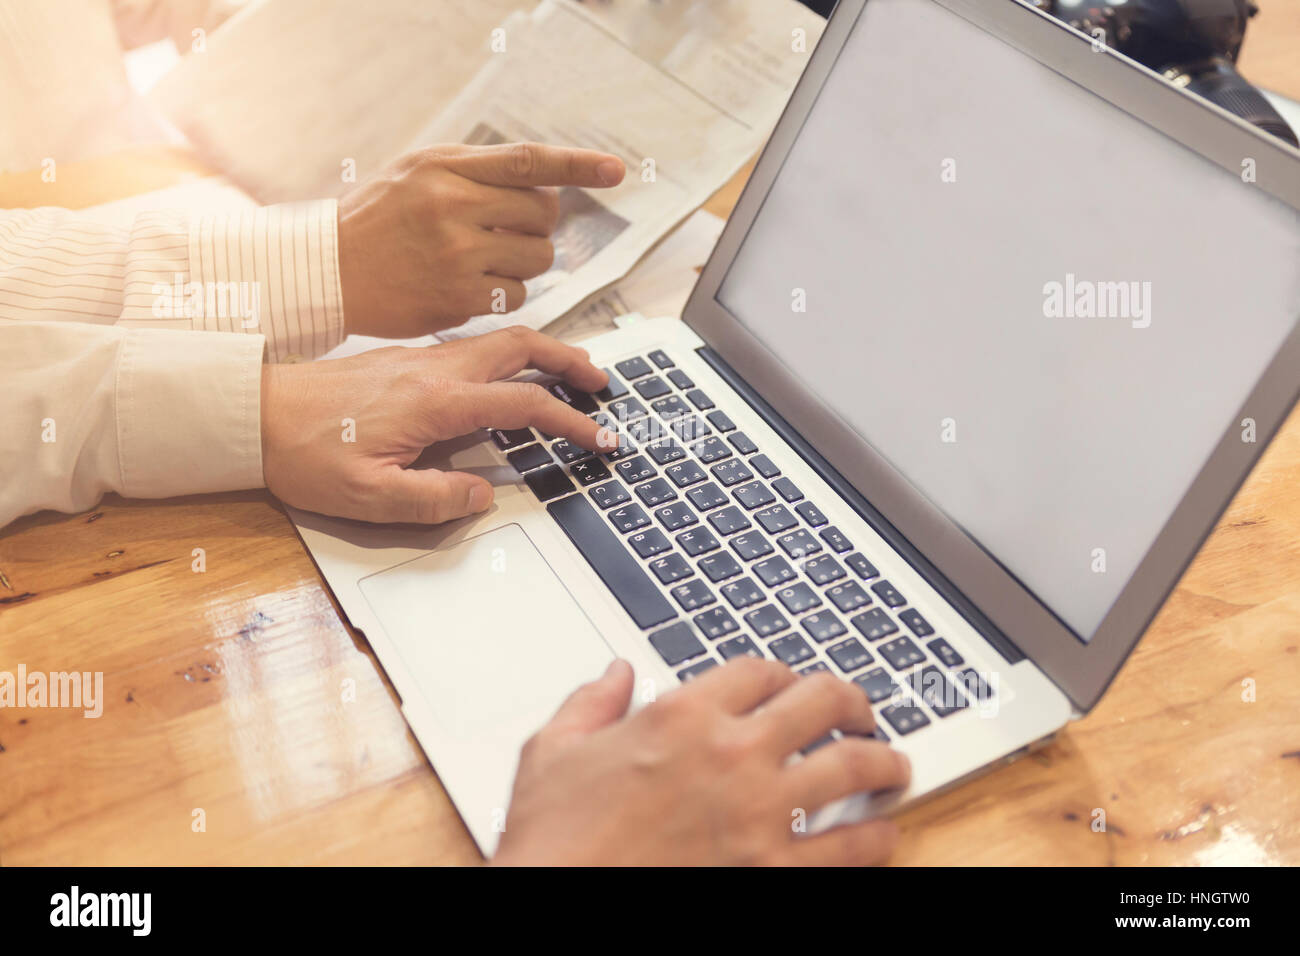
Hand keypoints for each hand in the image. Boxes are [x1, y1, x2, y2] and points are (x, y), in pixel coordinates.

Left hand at [259, 326, 617, 522]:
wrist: (253, 413)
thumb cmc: (304, 453)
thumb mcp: (369, 497)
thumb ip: (434, 500)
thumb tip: (483, 497)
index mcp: (437, 402)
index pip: (525, 405)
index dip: (572, 422)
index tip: (601, 438)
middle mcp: (435, 370)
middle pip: (522, 347)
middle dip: (571, 359)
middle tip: (602, 382)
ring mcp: (420, 360)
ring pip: (499, 342)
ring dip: (542, 353)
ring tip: (569, 374)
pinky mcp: (405, 362)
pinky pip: (473, 350)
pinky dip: (509, 357)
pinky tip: (507, 379)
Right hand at [337, 143, 625, 337]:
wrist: (331, 270)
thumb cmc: (380, 218)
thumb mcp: (417, 172)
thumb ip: (476, 170)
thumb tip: (546, 182)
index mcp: (445, 167)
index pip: (527, 161)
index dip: (577, 164)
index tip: (617, 171)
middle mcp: (452, 206)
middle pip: (543, 213)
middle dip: (538, 223)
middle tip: (508, 228)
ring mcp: (457, 255)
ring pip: (537, 258)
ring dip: (523, 260)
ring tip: (481, 256)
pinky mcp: (459, 298)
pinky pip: (517, 295)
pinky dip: (504, 292)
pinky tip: (470, 285)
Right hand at [492, 657, 910, 865]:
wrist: (558, 901)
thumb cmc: (554, 840)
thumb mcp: (552, 751)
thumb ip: (591, 703)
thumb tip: (615, 673)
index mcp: (681, 715)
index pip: (761, 670)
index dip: (784, 673)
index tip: (790, 685)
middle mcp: (731, 753)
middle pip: (822, 701)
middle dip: (852, 702)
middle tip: (861, 713)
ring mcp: (759, 813)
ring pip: (852, 768)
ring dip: (883, 761)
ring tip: (894, 764)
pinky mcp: (772, 871)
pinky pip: (849, 849)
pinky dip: (877, 836)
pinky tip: (882, 832)